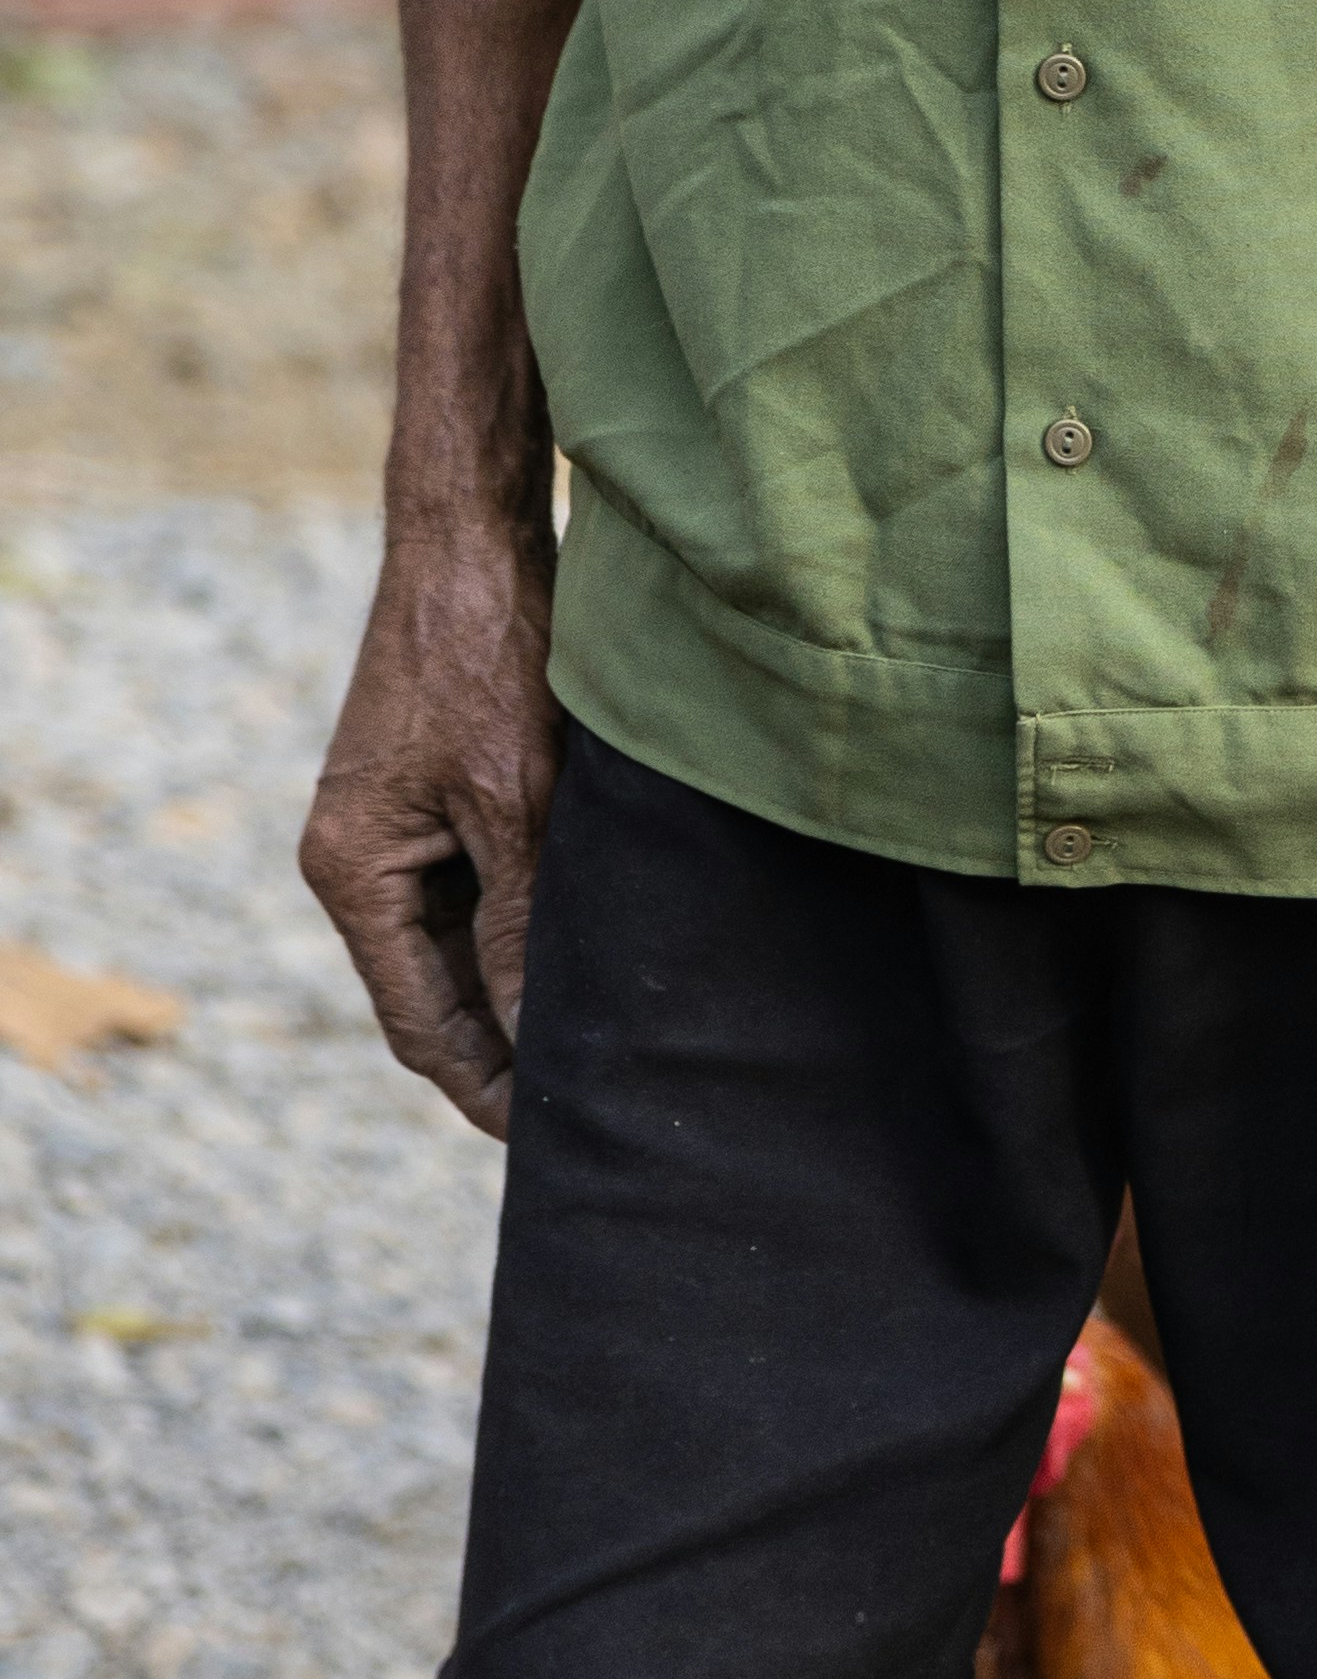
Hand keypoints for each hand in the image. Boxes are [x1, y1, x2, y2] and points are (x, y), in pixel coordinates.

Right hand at [300, 505, 563, 1137]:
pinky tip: (590, 962)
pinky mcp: (435, 801)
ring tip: (601, 1050)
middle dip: (504, 1054)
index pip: (418, 1024)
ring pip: (462, 950)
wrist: (474, 541)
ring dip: (520, 996)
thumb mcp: (519, 803)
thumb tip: (540, 1033)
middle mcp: (360, 862)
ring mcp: (396, 832)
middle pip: (435, 997)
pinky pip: (479, 896)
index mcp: (354, 873)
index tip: (550, 1137)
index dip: (485, 1087)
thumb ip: (525, 924)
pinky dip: (527, 934)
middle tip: (589, 1108)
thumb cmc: (487, 658)